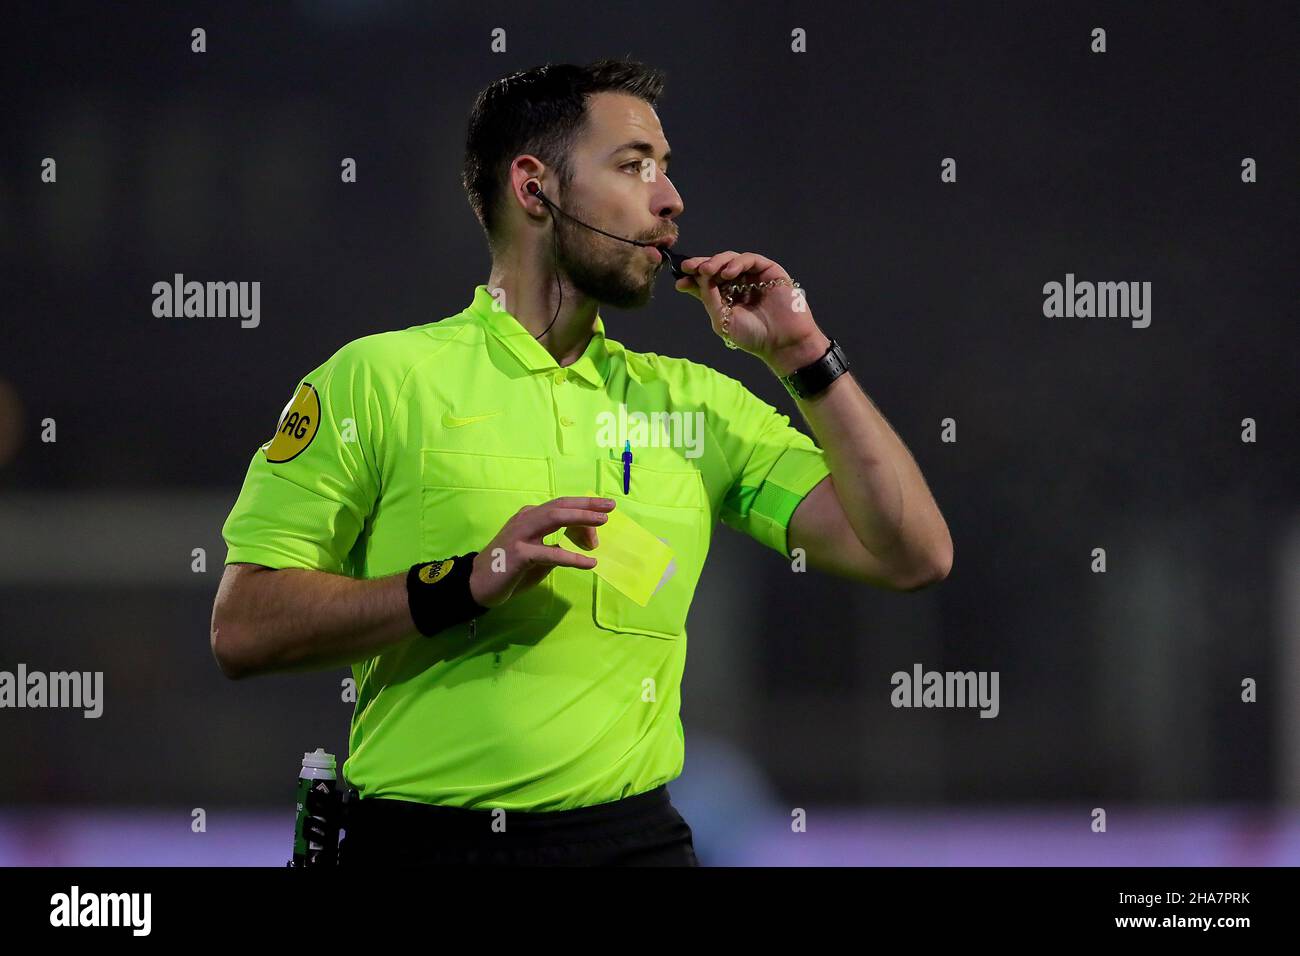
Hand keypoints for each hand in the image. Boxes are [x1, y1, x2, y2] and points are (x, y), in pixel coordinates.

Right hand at [469, 496, 614, 607]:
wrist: (476, 584)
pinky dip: (571, 557)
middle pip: (559, 506)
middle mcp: (525, 520)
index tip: (605, 511)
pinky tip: (589, 563)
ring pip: (553, 518)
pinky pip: (549, 553)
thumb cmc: (508, 569)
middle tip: (610, 506)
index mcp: (529, 517)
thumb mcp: (538, 556)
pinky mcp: (518, 554)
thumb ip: (556, 547)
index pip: (560, 506)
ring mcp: (520, 535)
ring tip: (602, 522)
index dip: (584, 507)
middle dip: (586, 505)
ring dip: (580, 518)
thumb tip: (581, 543)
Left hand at [674, 251, 828, 373]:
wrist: (782, 343)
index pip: (705, 282)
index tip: (680, 280)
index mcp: (725, 296)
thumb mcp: (722, 319)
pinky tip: (728, 272)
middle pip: (716, 267)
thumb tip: (697, 278)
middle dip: (701, 266)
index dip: (692, 278)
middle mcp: (738, 284)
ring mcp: (754, 276)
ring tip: (708, 270)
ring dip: (717, 262)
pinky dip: (738, 263)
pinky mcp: (769, 271)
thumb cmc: (753, 336)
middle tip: (689, 268)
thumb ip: (709, 299)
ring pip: (731, 260)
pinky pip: (751, 260)